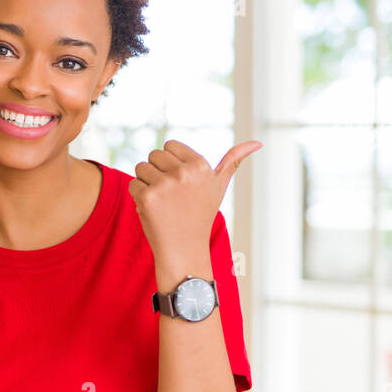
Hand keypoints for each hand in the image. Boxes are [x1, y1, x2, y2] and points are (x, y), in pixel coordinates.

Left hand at [128, 139, 261, 267]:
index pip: (169, 145)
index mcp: (200, 165)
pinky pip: (133, 184)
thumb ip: (233, 161)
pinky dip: (138, 196)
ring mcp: (164, 185)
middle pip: (153, 155)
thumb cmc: (200, 215)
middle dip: (157, 172)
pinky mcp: (147, 197)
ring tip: (162, 202)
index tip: (179, 182)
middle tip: (170, 195)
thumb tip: (257, 142)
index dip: (170, 163)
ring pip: (140, 168)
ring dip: (146, 183)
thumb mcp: (219, 186)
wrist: (185, 249)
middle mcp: (184, 172)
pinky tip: (153, 210)